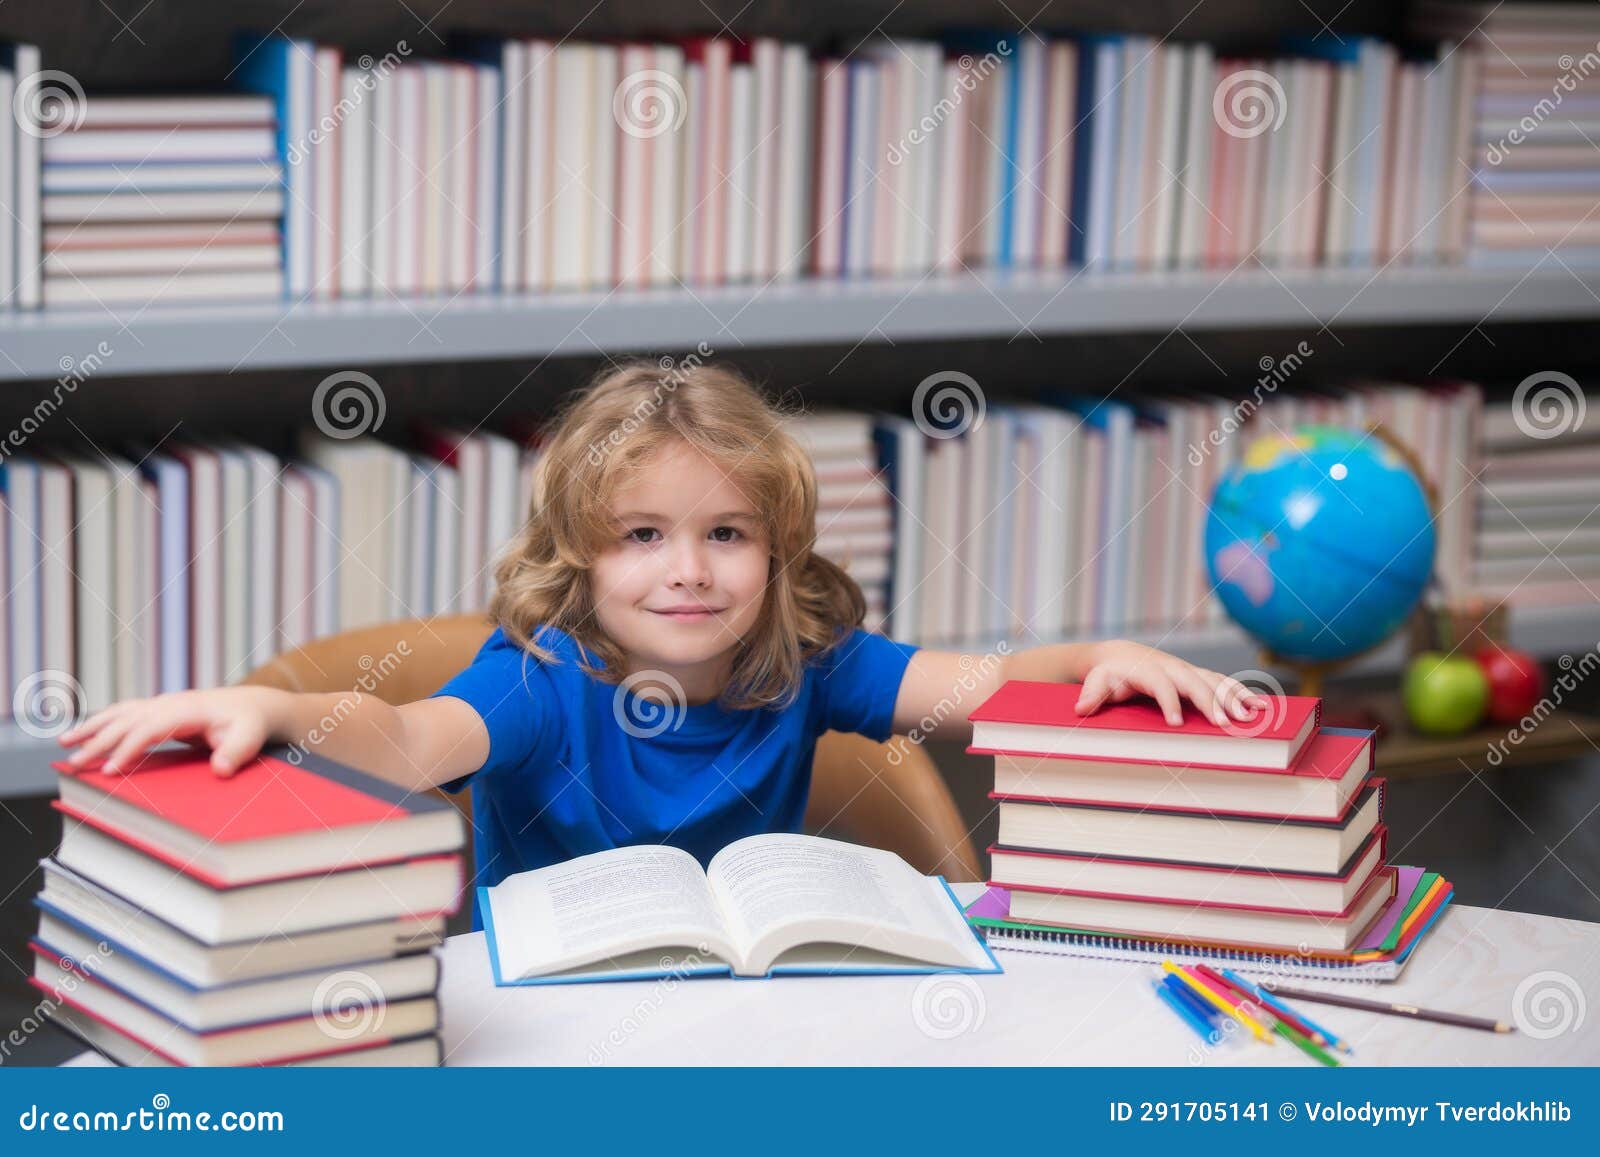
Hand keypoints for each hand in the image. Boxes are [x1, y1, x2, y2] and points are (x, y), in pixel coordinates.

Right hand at [57, 687, 278, 775]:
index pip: (150, 729)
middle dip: (99, 743)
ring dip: (91, 728)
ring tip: (64, 744)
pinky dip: (100, 723)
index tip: (111, 772)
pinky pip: (123, 715)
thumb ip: (236, 754)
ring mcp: (161, 704)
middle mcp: (169, 703)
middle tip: (74, 765)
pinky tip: (83, 735)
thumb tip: (221, 770)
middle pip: (127, 721)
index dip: (129, 750)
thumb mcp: (250, 739)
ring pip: (119, 714)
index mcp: (187, 710)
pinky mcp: (157, 710)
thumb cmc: (249, 725)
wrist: (252, 707)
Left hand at [1075, 641, 1268, 726]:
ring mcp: (1188, 671)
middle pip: (1194, 682)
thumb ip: (1092, 694)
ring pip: (1214, 681)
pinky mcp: (1199, 676)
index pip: (1160, 684)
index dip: (1168, 701)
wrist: (1120, 656)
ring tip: (1250, 717)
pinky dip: (1242, 694)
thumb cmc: (1109, 674)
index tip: (1174, 722)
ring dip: (1233, 698)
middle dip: (1210, 702)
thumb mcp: (1097, 682)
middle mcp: (1172, 667)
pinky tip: (1260, 708)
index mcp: (1147, 670)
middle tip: (1224, 724)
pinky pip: (1224, 683)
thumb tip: (1082, 708)